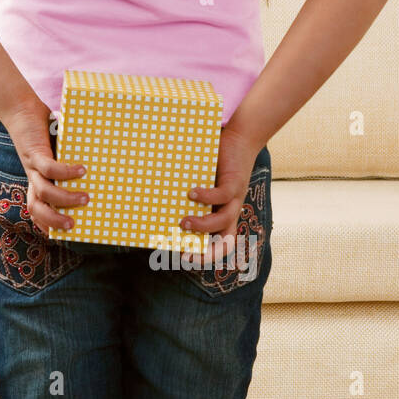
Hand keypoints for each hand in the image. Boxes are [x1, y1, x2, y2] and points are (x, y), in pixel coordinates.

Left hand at [0, 97, 90, 235]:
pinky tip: (81, 169)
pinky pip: (48, 169)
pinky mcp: (34, 153)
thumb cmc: (43, 132)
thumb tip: (100, 169)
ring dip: (64, 199)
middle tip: (74, 225)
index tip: (63, 234)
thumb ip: (72, 162)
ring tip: (86, 197)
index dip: (45, 224)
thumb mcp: (58, 153)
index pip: (36, 210)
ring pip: (44, 192)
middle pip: (35, 208)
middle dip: (53, 220)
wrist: (22, 111)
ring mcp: (32, 167)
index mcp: (37, 181)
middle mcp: (33, 177)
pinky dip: (65, 172)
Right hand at [180, 121, 260, 265]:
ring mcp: (235, 198)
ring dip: (202, 225)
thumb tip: (158, 198)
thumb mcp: (202, 182)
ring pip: (223, 221)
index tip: (185, 258)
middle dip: (208, 252)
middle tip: (185, 253)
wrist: (240, 141)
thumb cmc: (217, 162)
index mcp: (223, 212)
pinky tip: (192, 192)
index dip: (208, 256)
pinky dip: (206, 197)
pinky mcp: (235, 183)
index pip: (222, 243)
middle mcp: (231, 210)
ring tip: (183, 221)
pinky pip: (222, 196)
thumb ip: (188, 193)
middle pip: (227, 241)